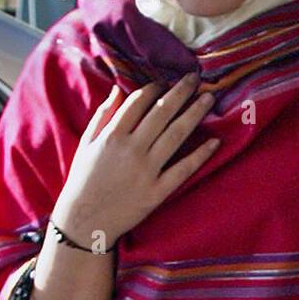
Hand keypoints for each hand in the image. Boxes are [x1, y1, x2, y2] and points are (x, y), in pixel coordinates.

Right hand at [51, 74, 219, 248]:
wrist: (84, 221)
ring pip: (175, 135)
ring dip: (194, 114)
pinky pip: (183, 169)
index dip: (155, 89)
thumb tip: (118, 89)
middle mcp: (131, 149)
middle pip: (161, 113)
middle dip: (180, 92)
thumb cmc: (83, 180)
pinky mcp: (157, 191)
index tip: (166, 82)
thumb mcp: (86, 144)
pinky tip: (215, 141)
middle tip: (196, 78)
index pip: (137, 103)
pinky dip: (200, 155)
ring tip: (209, 99)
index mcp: (111, 136)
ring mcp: (146, 170)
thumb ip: (103, 116)